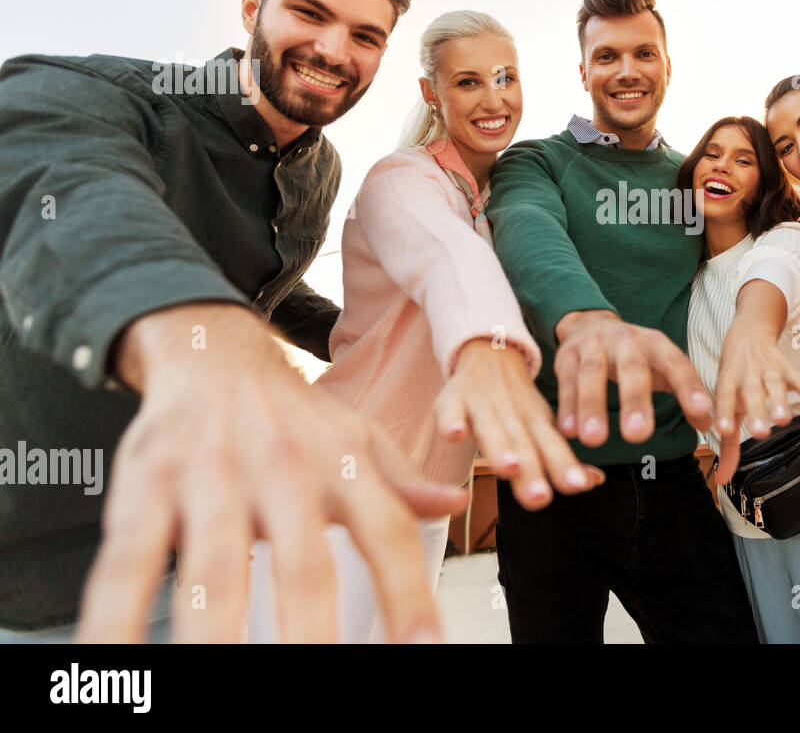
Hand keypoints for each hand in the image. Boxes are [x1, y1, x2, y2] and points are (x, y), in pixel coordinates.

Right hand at [77, 303, 467, 643]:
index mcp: (340, 465)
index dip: (410, 592)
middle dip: (313, 630)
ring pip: (214, 571)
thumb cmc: (290, 414)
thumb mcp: (356, 439)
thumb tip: (453, 506)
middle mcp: (282, 471)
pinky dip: (117, 618)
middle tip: (316, 680)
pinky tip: (115, 659)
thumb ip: (400, 483)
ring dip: (216, 637)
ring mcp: (211, 479)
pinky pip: (128, 564)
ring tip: (219, 680)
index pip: (387, 533)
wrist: (211, 350)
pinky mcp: (145, 488)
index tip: (424, 648)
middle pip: (303, 563)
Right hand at [435, 339, 603, 509]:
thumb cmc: (517, 404)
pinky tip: (454, 436)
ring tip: (509, 469)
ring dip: (500, 449)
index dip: (563, 466)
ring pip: (490, 429)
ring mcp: (481, 406)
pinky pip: (450, 412)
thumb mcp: (542, 426)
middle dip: (532, 470)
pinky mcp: (452, 400)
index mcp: (535, 422)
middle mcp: (512, 414)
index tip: (577, 485)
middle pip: (522, 443)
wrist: (488, 353)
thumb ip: (562, 458)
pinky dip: (452, 423)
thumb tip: (594, 482)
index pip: (551, 446)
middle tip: (541, 497)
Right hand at [553, 310, 711, 447]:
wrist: (589, 324)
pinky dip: (566, 406)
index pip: (676, 364)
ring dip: (592, 406)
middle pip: (632, 368)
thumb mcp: (663, 367)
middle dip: (635, 400)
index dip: (689, 387)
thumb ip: (685, 393)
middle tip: (638, 435)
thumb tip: (709, 424)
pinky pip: (565, 381)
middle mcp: (626, 341)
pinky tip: (568, 431)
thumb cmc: (634, 356)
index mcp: (656, 344)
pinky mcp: (567, 356)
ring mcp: (594, 346)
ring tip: (594, 439)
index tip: (700, 413)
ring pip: (592, 374)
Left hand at [711, 326, 799, 485]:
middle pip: (751, 392)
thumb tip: (722, 480)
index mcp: (727, 381)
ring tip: (784, 420)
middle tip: (761, 432)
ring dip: (779, 400)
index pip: (723, 396)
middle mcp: (747, 374)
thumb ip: (728, 443)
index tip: (722, 429)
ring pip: (774, 384)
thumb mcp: (727, 402)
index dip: (723, 412)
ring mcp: (768, 368)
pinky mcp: (788, 366)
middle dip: (756, 411)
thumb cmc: (734, 376)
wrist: (749, 332)